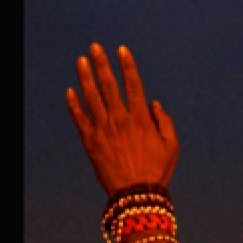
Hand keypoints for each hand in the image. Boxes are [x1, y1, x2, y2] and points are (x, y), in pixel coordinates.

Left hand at [66, 44, 178, 196]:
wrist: (136, 194)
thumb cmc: (157, 171)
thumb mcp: (172, 146)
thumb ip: (165, 122)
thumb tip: (154, 103)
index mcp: (141, 119)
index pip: (134, 85)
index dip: (127, 65)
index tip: (121, 50)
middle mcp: (120, 120)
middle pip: (108, 85)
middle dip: (102, 64)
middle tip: (95, 47)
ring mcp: (103, 130)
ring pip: (92, 97)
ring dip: (85, 77)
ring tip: (81, 61)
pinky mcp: (91, 142)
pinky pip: (80, 119)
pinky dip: (74, 104)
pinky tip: (70, 91)